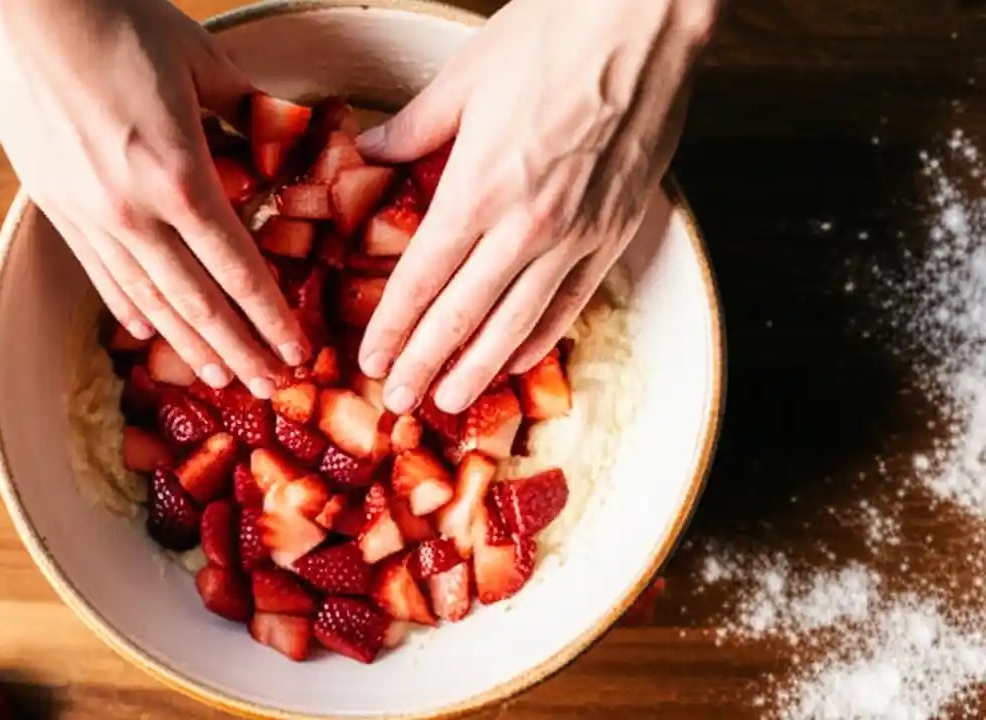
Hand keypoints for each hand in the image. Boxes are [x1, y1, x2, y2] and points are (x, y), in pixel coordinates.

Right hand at [0, 0, 306, 397]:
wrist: (20, 6)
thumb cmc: (116, 20)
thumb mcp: (200, 60)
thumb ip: (246, 110)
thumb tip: (280, 135)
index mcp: (180, 175)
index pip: (237, 268)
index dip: (271, 317)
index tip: (297, 352)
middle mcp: (133, 211)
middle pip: (196, 301)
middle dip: (238, 350)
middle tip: (269, 387)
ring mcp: (88, 215)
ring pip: (147, 298)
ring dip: (187, 345)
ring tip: (217, 379)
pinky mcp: (53, 207)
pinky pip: (99, 272)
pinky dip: (127, 307)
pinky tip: (146, 335)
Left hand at [355, 0, 716, 413]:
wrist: (645, 20)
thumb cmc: (550, 37)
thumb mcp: (463, 79)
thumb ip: (412, 131)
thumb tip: (368, 155)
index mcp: (476, 189)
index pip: (420, 281)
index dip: (391, 329)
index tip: (368, 362)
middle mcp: (524, 227)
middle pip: (461, 317)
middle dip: (423, 366)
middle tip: (397, 404)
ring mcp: (575, 235)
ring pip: (517, 324)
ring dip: (479, 370)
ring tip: (449, 403)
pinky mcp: (615, 232)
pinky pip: (572, 302)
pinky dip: (541, 337)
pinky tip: (517, 360)